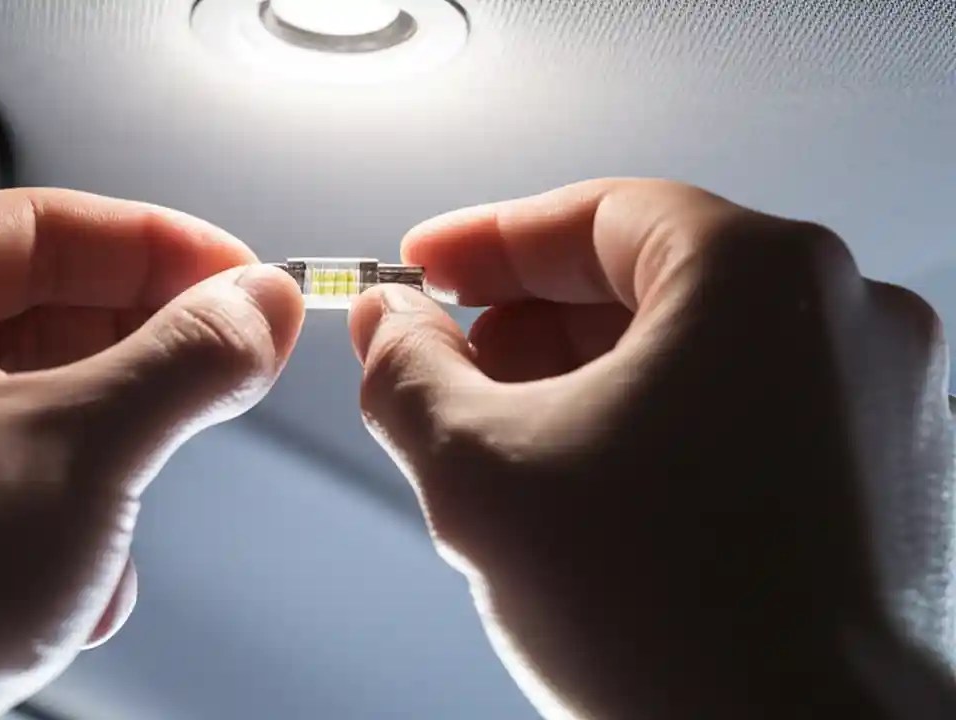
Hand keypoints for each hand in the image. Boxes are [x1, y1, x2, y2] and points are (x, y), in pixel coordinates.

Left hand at [0, 189, 303, 718]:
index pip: (47, 224)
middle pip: (35, 312)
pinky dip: (50, 514)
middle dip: (137, 364)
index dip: (164, 247)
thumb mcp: (84, 452)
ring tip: (121, 511)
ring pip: (20, 405)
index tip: (241, 281)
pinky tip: (72, 577)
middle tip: (221, 371)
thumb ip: (187, 361)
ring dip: (99, 458)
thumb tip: (255, 309)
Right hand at [350, 179, 955, 718]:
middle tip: (444, 362)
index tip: (426, 266)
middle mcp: (843, 319)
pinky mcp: (884, 475)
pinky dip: (653, 425)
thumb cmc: (677, 628)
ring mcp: (878, 399)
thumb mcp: (479, 472)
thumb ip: (408, 372)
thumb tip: (390, 326)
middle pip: (644, 278)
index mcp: (762, 278)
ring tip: (505, 442)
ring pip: (692, 349)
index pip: (594, 214)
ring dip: (582, 380)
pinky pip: (742, 410)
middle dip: (524, 323)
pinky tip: (588, 487)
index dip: (485, 242)